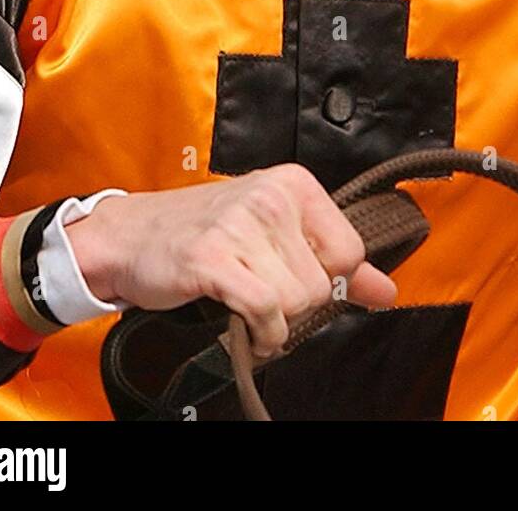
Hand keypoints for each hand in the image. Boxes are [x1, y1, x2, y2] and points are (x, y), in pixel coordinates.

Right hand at [65, 163, 396, 357]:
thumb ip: (336, 261)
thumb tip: (386, 292)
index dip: (326, 279)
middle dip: (295, 304)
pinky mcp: (214, 258)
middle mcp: (271, 197)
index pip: (349, 251)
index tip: (294, 277)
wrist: (131, 236)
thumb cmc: (206, 233)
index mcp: (294, 184)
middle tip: (261, 291)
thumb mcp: (275, 234)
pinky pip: (266, 311)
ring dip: (275, 321)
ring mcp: (241, 225)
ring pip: (297, 301)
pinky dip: (261, 332)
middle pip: (321, 283)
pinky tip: (245, 324)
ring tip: (249, 305)